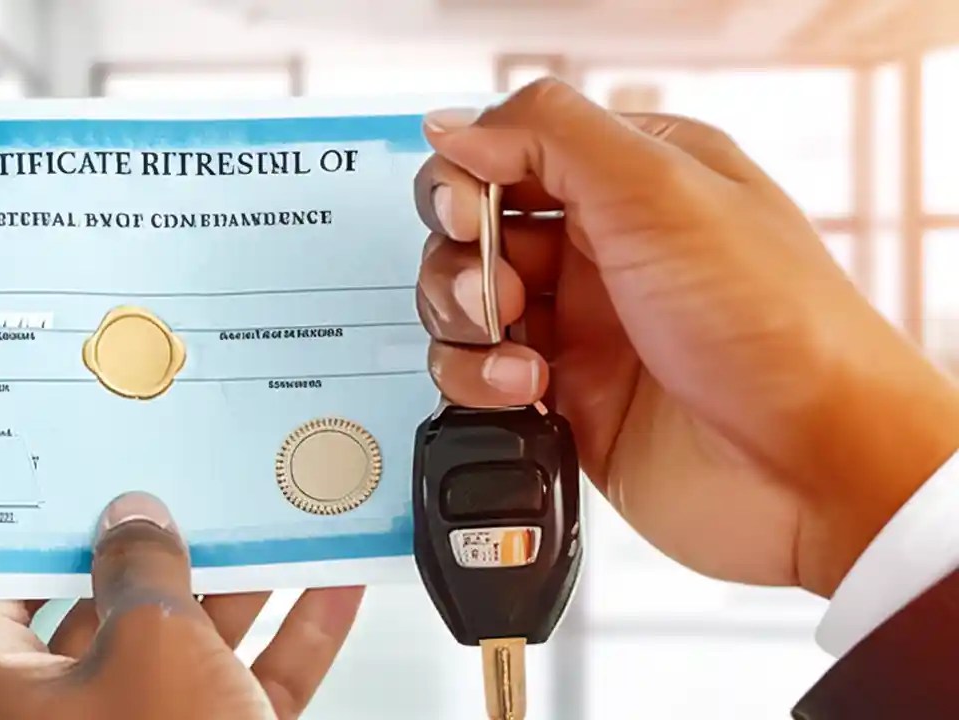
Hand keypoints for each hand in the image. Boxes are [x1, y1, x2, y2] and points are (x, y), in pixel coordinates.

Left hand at [0, 492, 363, 718]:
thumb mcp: (152, 647)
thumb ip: (143, 567)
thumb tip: (136, 520)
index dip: (40, 529)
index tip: (78, 482)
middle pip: (102, 612)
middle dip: (164, 554)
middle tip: (192, 495)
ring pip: (178, 652)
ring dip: (236, 592)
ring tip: (274, 532)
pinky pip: (231, 693)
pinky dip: (279, 648)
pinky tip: (324, 597)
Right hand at [415, 79, 958, 595]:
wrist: (813, 471)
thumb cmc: (777, 329)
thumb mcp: (663, 192)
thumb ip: (549, 137)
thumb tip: (453, 126)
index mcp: (633, 178)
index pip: (509, 150)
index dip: (469, 179)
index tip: (471, 215)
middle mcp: (601, 248)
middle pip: (472, 230)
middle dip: (463, 261)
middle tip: (501, 295)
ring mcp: (581, 327)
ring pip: (464, 306)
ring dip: (468, 328)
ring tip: (520, 352)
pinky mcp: (564, 399)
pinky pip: (477, 379)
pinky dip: (481, 385)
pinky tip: (530, 391)